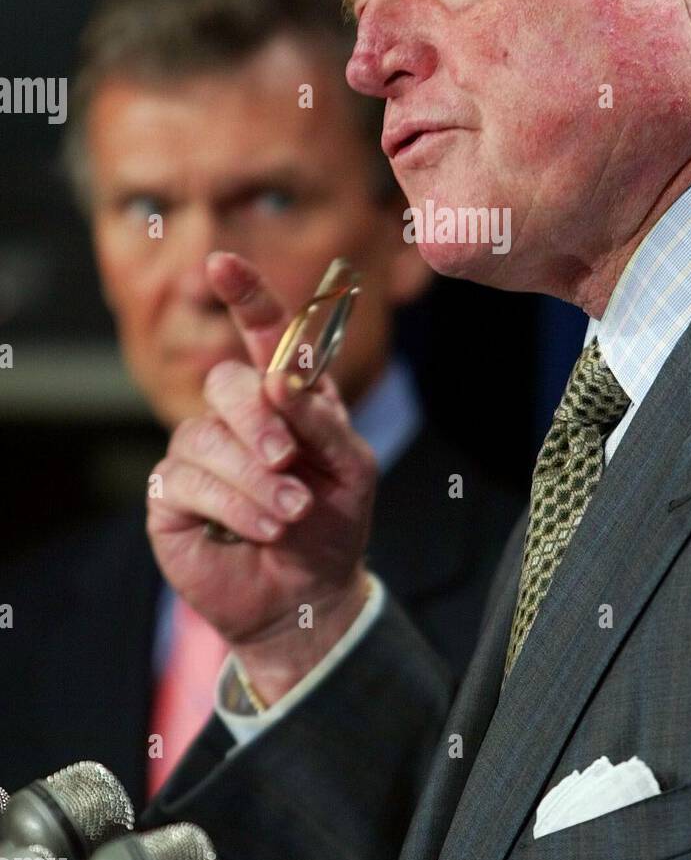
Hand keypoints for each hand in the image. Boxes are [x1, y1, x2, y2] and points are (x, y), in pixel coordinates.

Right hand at [147, 251, 377, 700]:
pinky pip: (185, 480)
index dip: (245, 295)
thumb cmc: (334, 524)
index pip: (262, 333)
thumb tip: (278, 380)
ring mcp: (199, 452)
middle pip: (227, 381)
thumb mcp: (351, 470)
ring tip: (291, 515)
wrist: (311, 596)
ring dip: (255, 479)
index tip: (222, 263)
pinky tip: (261, 529)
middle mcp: (237, 415)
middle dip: (259, 419)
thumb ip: (322, 421)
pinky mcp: (170, 495)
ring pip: (205, 436)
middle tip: (289, 462)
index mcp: (285, 395)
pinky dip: (231, 504)